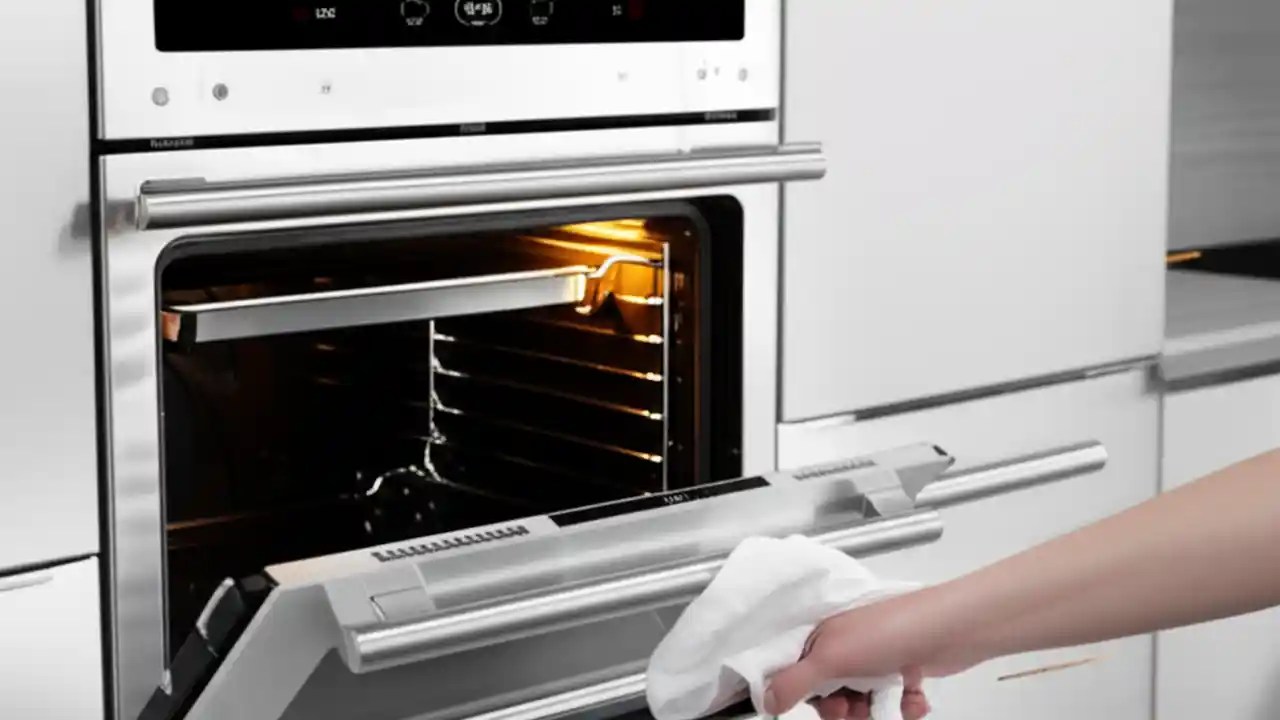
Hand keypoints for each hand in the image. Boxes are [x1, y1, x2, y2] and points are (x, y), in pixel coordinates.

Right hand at [763, 590, 980, 718]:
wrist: (952, 628)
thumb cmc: (890, 631)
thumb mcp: (832, 658)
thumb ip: (794, 681)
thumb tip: (765, 700)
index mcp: (823, 638)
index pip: (799, 674)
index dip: (805, 696)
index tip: (819, 706)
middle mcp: (847, 646)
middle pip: (831, 693)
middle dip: (841, 709)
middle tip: (852, 708)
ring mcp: (877, 658)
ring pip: (863, 701)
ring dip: (872, 712)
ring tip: (884, 706)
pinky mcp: (904, 669)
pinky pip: (895, 701)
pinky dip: (904, 706)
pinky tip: (912, 699)